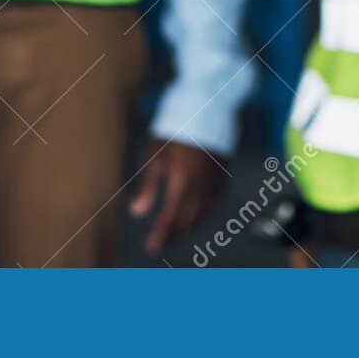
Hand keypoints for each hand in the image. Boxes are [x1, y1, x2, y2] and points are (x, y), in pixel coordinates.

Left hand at [128, 138, 226, 254]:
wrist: (207, 111)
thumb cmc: (176, 131)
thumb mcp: (156, 156)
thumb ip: (148, 186)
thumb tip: (136, 212)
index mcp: (182, 183)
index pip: (170, 218)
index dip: (160, 235)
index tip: (151, 248)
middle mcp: (201, 188)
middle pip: (187, 221)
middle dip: (174, 235)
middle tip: (160, 243)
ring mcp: (214, 184)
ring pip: (201, 215)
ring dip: (187, 227)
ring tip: (174, 234)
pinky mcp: (221, 179)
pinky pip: (211, 205)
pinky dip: (199, 215)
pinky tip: (192, 216)